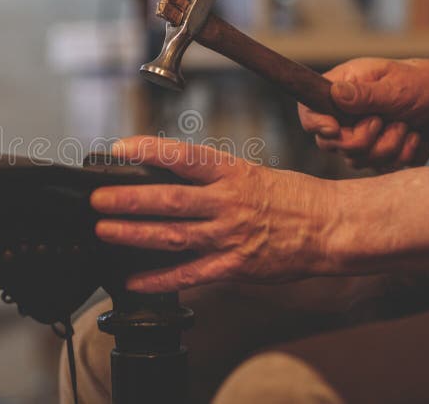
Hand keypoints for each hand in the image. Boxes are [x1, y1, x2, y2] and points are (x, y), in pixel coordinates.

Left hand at [91, 136, 333, 292]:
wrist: (330, 227)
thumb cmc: (291, 197)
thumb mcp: (250, 173)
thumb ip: (210, 178)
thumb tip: (166, 176)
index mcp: (233, 173)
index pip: (184, 158)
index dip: (149, 152)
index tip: (119, 149)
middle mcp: (229, 203)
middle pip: (170, 200)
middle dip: (129, 199)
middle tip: (98, 198)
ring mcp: (231, 237)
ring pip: (174, 236)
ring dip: (135, 234)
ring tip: (105, 230)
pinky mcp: (235, 267)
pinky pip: (191, 275)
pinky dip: (160, 279)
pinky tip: (134, 279)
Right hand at [298, 58, 428, 169]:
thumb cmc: (418, 83)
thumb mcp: (394, 85)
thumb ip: (364, 93)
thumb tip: (335, 94)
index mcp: (339, 91)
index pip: (309, 113)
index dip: (317, 125)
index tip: (336, 129)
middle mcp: (343, 116)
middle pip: (331, 144)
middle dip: (364, 139)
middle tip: (384, 120)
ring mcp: (357, 136)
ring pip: (357, 160)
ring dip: (389, 146)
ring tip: (405, 125)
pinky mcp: (375, 153)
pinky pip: (381, 167)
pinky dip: (402, 155)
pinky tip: (413, 137)